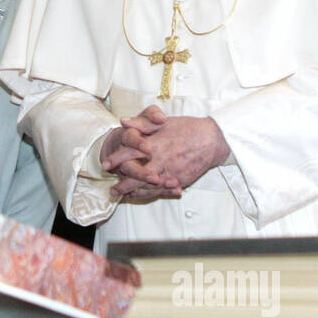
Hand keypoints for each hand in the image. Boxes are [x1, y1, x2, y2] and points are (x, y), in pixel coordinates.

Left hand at [101, 106, 229, 197]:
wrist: (212, 140)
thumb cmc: (187, 128)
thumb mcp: (163, 122)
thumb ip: (142, 122)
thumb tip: (123, 121)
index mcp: (155, 144)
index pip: (129, 153)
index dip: (116, 159)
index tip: (105, 164)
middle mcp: (161, 160)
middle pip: (136, 175)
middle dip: (122, 184)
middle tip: (112, 191)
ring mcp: (170, 172)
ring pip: (148, 187)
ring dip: (134, 192)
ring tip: (123, 196)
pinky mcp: (180, 180)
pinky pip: (162, 191)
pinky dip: (151, 194)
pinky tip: (142, 195)